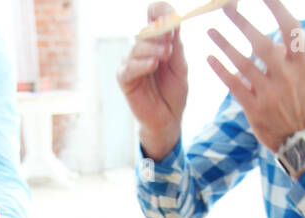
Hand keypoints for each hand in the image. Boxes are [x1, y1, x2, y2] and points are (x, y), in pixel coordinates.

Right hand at [119, 3, 189, 160]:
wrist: (169, 119)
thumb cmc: (173, 93)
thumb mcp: (180, 67)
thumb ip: (176, 46)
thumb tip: (174, 22)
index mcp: (155, 42)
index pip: (152, 16)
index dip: (159, 10)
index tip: (169, 13)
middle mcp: (140, 49)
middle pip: (145, 30)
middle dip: (158, 33)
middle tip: (170, 39)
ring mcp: (130, 63)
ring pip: (137, 47)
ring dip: (153, 49)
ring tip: (166, 55)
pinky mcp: (124, 79)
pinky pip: (129, 67)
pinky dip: (142, 64)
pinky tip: (153, 65)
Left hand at [207, 0, 304, 157]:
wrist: (297, 137)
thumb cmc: (299, 97)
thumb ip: (291, 52)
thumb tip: (272, 31)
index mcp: (301, 62)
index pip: (290, 27)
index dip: (276, 8)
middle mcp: (286, 76)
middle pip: (261, 42)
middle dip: (241, 23)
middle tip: (225, 7)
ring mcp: (270, 93)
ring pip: (243, 63)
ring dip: (224, 44)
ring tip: (210, 30)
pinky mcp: (255, 108)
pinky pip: (234, 85)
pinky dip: (221, 70)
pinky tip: (209, 58)